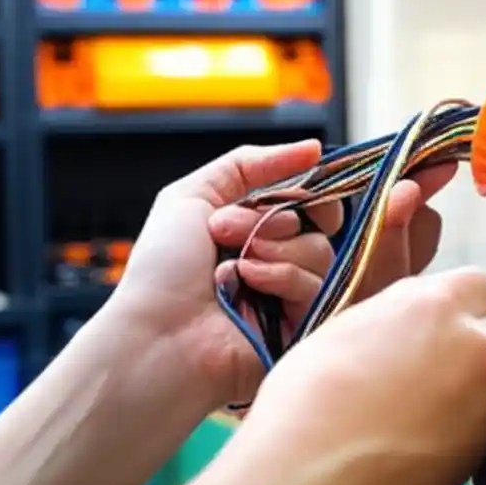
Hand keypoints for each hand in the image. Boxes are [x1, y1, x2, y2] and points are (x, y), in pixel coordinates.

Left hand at [102, 140, 454, 408]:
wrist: (158, 336)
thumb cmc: (165, 271)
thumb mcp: (193, 196)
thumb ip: (251, 164)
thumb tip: (315, 147)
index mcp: (261, 232)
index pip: (318, 204)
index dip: (324, 193)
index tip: (323, 188)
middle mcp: (283, 262)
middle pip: (327, 225)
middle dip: (280, 217)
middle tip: (232, 229)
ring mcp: (295, 297)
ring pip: (323, 253)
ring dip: (273, 248)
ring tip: (232, 263)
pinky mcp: (305, 328)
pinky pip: (321, 286)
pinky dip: (280, 277)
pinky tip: (245, 283)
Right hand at [222, 268, 485, 484]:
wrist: (313, 480)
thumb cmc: (310, 406)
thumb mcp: (346, 329)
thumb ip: (398, 316)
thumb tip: (411, 321)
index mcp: (435, 305)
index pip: (476, 283)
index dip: (455, 303)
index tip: (437, 320)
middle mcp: (475, 345)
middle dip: (470, 341)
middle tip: (426, 364)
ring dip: (472, 380)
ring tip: (419, 403)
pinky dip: (468, 418)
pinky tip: (423, 431)